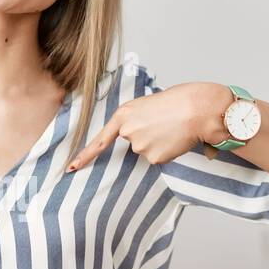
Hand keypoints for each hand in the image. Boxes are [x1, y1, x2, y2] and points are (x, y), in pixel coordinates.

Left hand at [65, 81, 230, 171]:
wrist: (196, 108)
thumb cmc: (178, 101)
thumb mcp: (148, 106)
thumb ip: (137, 122)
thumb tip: (142, 145)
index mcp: (124, 115)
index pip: (100, 140)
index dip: (85, 155)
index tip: (71, 167)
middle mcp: (127, 132)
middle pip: (133, 143)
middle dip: (147, 137)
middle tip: (163, 123)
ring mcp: (139, 146)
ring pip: (147, 151)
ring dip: (158, 144)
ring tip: (171, 128)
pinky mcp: (153, 158)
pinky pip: (158, 158)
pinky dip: (167, 151)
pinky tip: (174, 139)